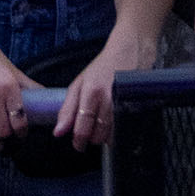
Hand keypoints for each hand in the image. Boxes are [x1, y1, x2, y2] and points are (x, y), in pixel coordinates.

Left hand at [53, 27, 155, 146]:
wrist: (128, 51)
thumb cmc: (102, 68)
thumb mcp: (79, 84)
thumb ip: (67, 109)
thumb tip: (58, 133)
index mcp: (91, 92)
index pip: (83, 128)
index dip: (79, 141)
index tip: (78, 144)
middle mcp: (108, 98)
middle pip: (98, 135)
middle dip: (92, 138)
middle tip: (90, 130)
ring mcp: (124, 103)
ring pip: (112, 135)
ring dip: (105, 136)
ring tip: (102, 124)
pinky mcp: (136, 106)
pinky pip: (124, 129)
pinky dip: (117, 131)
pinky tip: (113, 123)